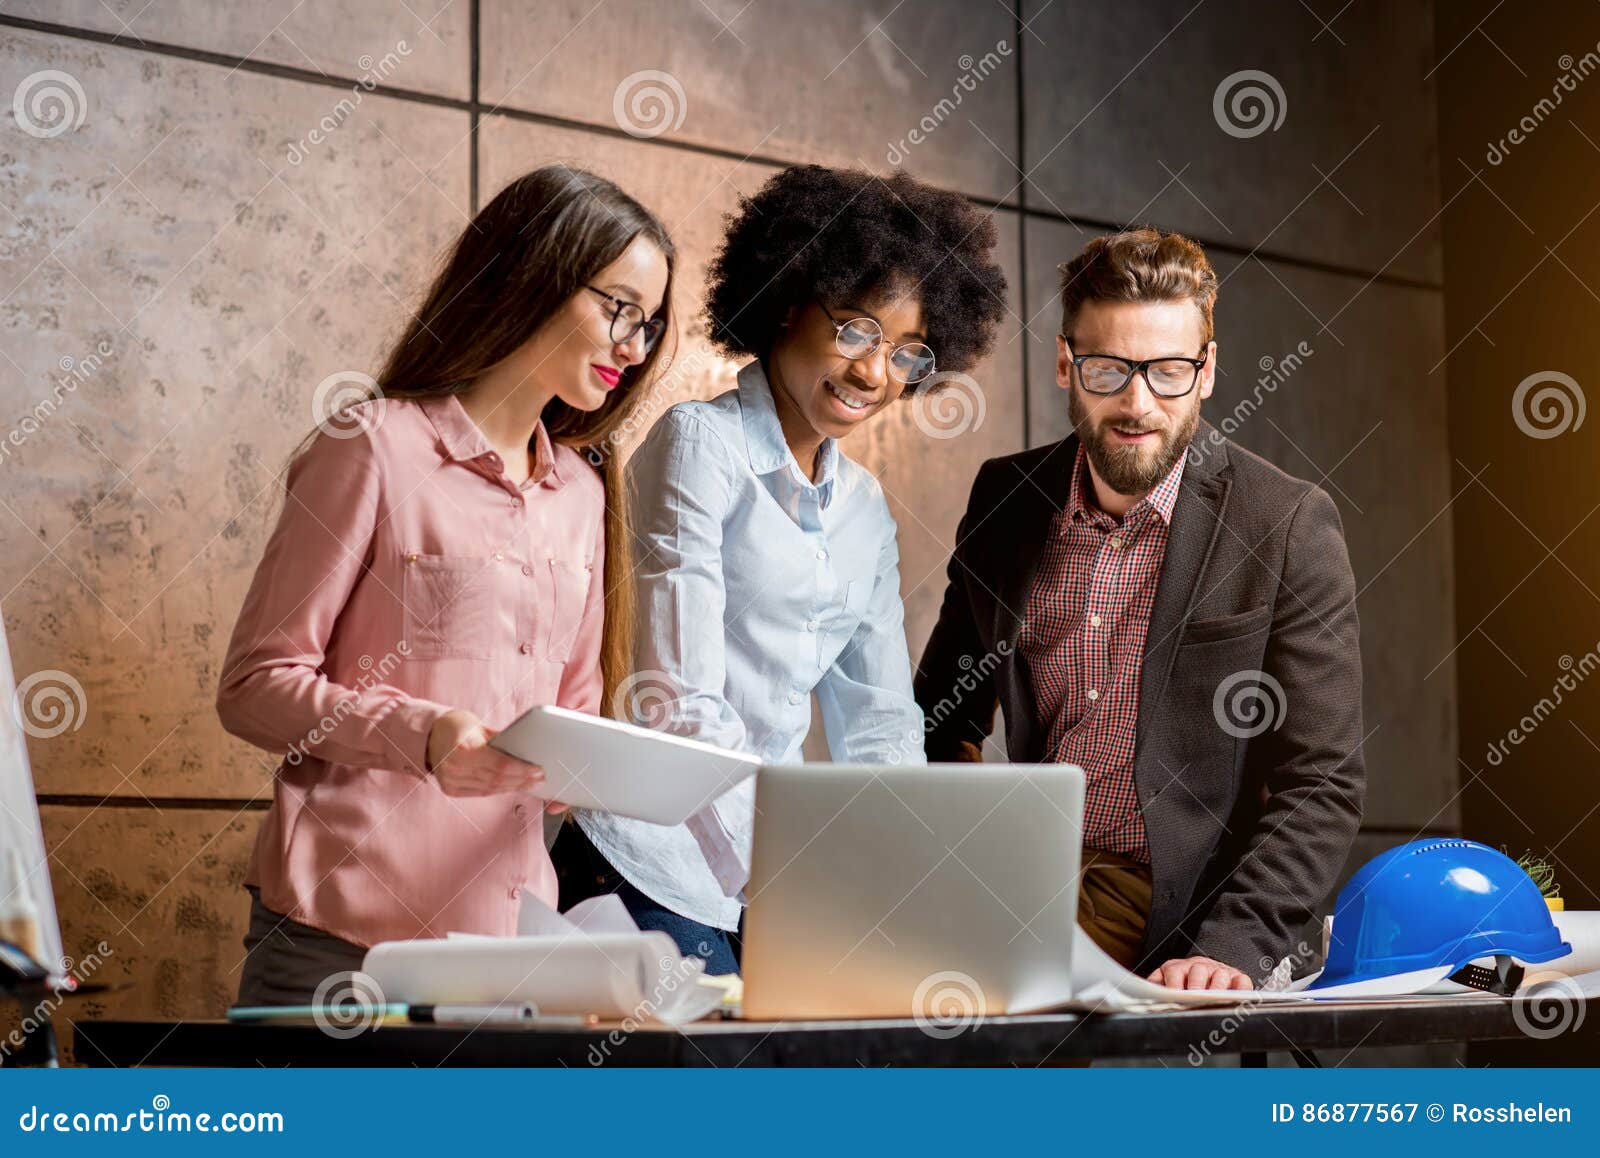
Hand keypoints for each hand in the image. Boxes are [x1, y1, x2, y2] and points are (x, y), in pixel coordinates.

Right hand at [425, 709, 544, 796]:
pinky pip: (480, 792)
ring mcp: (450, 781)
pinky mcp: (450, 789)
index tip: (538, 769)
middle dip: (521, 780)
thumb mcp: (480, 727)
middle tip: (540, 778)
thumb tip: (528, 751)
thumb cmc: (458, 726)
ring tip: (530, 783)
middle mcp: (453, 767)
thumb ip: (501, 740)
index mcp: (462, 748)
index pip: (499, 764)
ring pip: (490, 789)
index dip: (521, 769)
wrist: (429, 736)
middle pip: (496, 779)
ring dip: (513, 787)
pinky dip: (498, 790)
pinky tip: (512, 786)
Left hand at [1148, 956, 1253, 990]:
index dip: (1174, 985)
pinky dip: (1242, 990)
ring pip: (1220, 976)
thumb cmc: (1183, 982)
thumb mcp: (1164, 982)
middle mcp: (1199, 966)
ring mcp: (1219, 971)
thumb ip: (1155, 987)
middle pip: (1198, 972)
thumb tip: (1143, 996)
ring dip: (1218, 988)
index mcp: (1178, 967)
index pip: (1174, 972)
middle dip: (1196, 986)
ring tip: (1215, 1001)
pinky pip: (1242, 981)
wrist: (1207, 970)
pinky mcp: (1237, 978)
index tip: (1173, 998)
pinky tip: (1239, 998)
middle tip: (1195, 998)